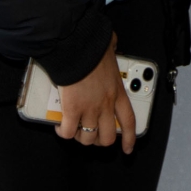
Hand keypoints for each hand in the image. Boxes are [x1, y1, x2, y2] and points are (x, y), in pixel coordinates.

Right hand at [54, 35, 135, 153]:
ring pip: (88, 138)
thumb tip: (111, 43)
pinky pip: (69, 131)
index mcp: (118, 91)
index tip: (128, 147)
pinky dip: (64, 132)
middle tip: (93, 135)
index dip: (130, 138)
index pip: (129, 121)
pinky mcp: (72, 110)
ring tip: (75, 131)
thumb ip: (113, 50)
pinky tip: (60, 127)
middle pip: (108, 136)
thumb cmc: (92, 45)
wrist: (77, 47)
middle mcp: (106, 104)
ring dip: (81, 137)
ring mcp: (90, 109)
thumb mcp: (110, 47)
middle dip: (100, 140)